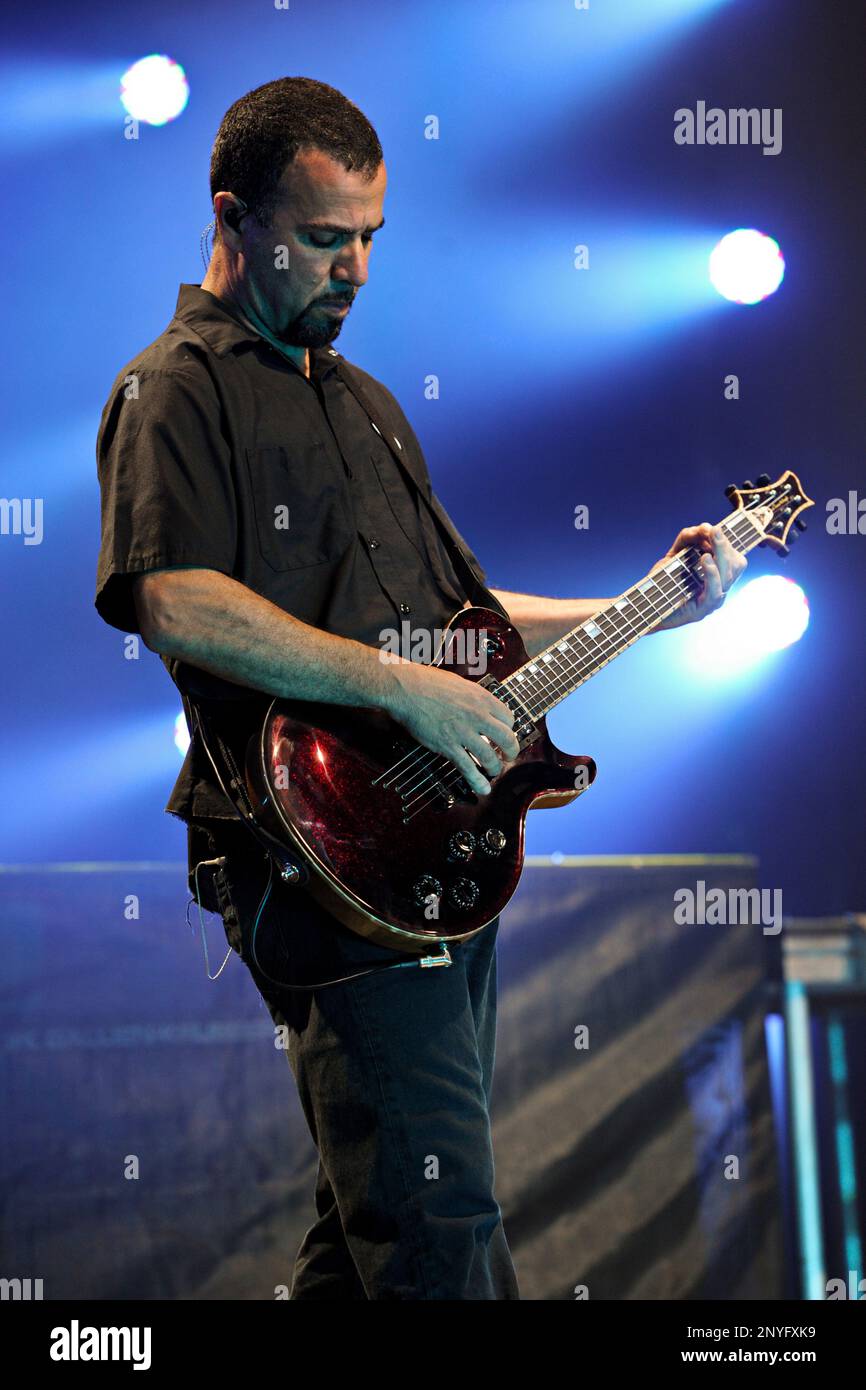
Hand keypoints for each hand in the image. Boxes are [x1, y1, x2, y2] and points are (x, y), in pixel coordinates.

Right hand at [385, 660, 520, 795]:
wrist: (405, 689)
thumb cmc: (427, 682)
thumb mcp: (459, 683)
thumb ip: (472, 696)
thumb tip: (478, 703)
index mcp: (481, 698)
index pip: (508, 718)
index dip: (508, 729)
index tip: (504, 734)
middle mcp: (477, 716)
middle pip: (506, 738)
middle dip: (511, 751)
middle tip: (508, 756)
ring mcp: (463, 732)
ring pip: (489, 756)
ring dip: (495, 767)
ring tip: (494, 771)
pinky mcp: (448, 745)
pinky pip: (467, 767)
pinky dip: (477, 780)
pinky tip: (483, 788)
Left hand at [652, 523, 746, 630]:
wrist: (644, 605)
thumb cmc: (661, 580)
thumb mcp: (675, 554)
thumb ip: (688, 539)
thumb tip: (704, 527)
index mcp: (717, 577)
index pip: (735, 558)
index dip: (727, 543)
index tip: (714, 529)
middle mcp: (719, 589)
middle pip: (735, 566)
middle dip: (724, 546)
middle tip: (714, 530)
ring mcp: (713, 602)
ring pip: (728, 577)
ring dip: (720, 556)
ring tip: (710, 542)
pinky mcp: (701, 611)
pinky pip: (715, 593)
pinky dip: (712, 574)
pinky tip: (706, 559)